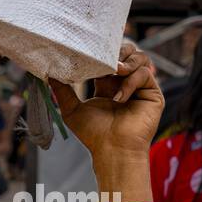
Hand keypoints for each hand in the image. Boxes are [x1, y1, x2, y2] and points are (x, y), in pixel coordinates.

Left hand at [47, 41, 162, 163]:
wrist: (112, 151)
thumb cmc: (94, 135)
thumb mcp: (72, 109)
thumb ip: (62, 91)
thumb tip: (48, 74)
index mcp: (107, 85)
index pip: (109, 58)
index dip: (102, 52)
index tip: (89, 51)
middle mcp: (125, 83)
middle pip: (128, 53)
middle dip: (118, 51)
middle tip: (106, 58)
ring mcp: (140, 88)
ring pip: (140, 58)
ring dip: (127, 61)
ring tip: (115, 70)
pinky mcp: (153, 94)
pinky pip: (145, 74)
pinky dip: (131, 81)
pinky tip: (119, 96)